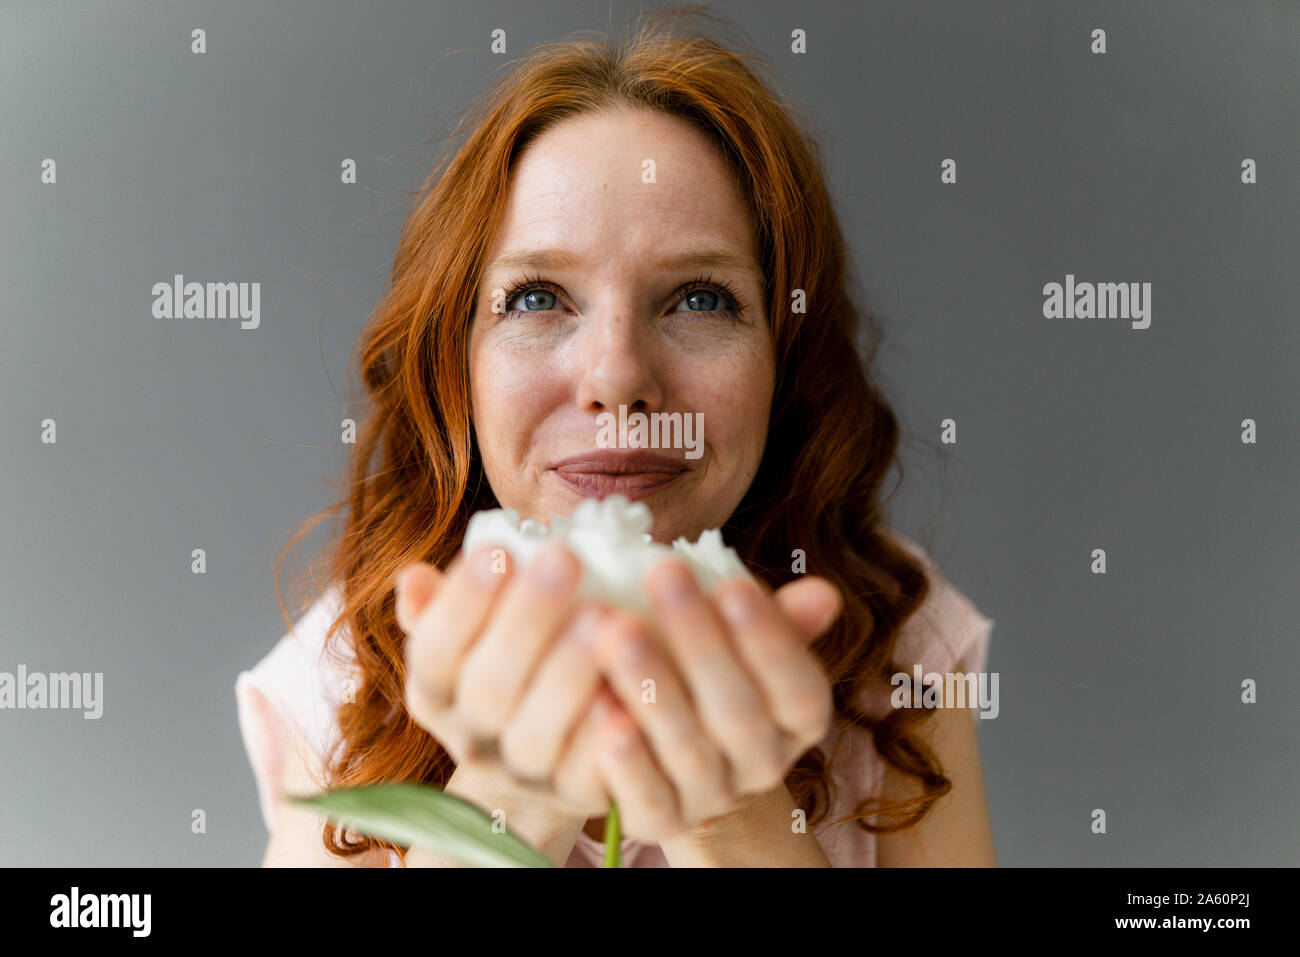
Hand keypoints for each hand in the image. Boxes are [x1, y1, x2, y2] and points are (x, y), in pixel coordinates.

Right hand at [396, 542, 615, 817]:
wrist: (552, 754)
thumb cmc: (514, 663)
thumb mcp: (473, 633)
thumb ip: (445, 605)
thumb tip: (414, 579)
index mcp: (436, 691)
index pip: (433, 651)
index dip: (461, 603)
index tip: (499, 549)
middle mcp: (472, 738)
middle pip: (487, 689)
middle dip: (526, 621)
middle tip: (565, 559)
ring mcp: (524, 773)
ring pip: (534, 738)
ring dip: (567, 676)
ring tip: (604, 612)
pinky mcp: (577, 796)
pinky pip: (590, 772)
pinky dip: (608, 733)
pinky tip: (630, 684)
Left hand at [587, 560, 840, 841]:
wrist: (669, 747)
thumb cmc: (707, 666)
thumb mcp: (740, 635)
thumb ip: (773, 614)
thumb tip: (822, 592)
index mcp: (798, 718)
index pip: (798, 688)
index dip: (769, 640)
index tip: (732, 585)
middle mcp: (764, 764)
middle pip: (738, 713)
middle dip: (699, 642)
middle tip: (662, 577)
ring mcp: (712, 798)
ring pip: (689, 751)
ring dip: (653, 690)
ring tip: (617, 631)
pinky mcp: (660, 821)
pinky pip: (646, 798)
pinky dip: (625, 759)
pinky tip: (599, 707)